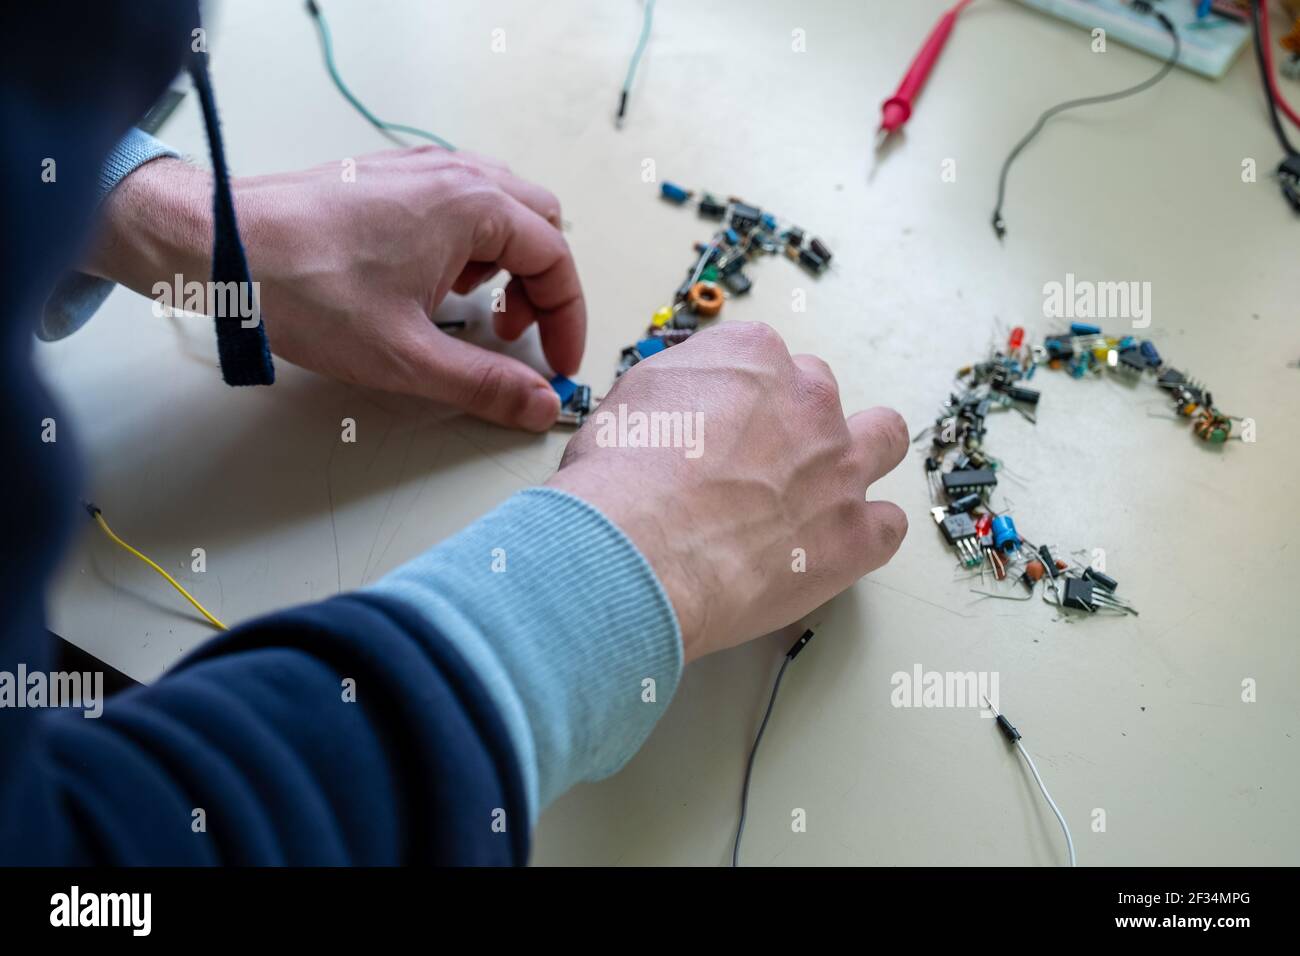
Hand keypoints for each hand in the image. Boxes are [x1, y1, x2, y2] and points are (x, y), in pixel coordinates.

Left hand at [86, 147, 584, 430]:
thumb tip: (538, 404)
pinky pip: (460, 199)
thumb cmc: (304, 287)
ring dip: (508, 262)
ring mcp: (421, 168)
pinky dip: (471, 242)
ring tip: (473, 309)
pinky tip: (432, 280)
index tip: (558, 363)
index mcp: (473, 206)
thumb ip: (484, 383)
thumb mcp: (406, 354)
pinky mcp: (390, 177)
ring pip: (503, 207)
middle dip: (542, 285)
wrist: (221, 246)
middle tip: (518, 336)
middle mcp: (455, 174)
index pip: (556, 260)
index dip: (567, 318)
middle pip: (540, 224)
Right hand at [546, 322, 908, 662]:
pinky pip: (887, 526)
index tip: (722, 428)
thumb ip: (676, 392)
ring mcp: (839, 469)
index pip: (765, 362)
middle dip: (796, 423)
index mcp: (754, 357)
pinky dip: (864, 536)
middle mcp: (808, 401)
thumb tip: (680, 407)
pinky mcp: (854, 536)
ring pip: (883, 440)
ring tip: (824, 492)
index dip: (740, 401)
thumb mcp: (630, 400)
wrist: (637, 550)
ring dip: (860, 458)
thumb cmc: (619, 479)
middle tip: (760, 464)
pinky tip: (830, 550)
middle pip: (820, 396)